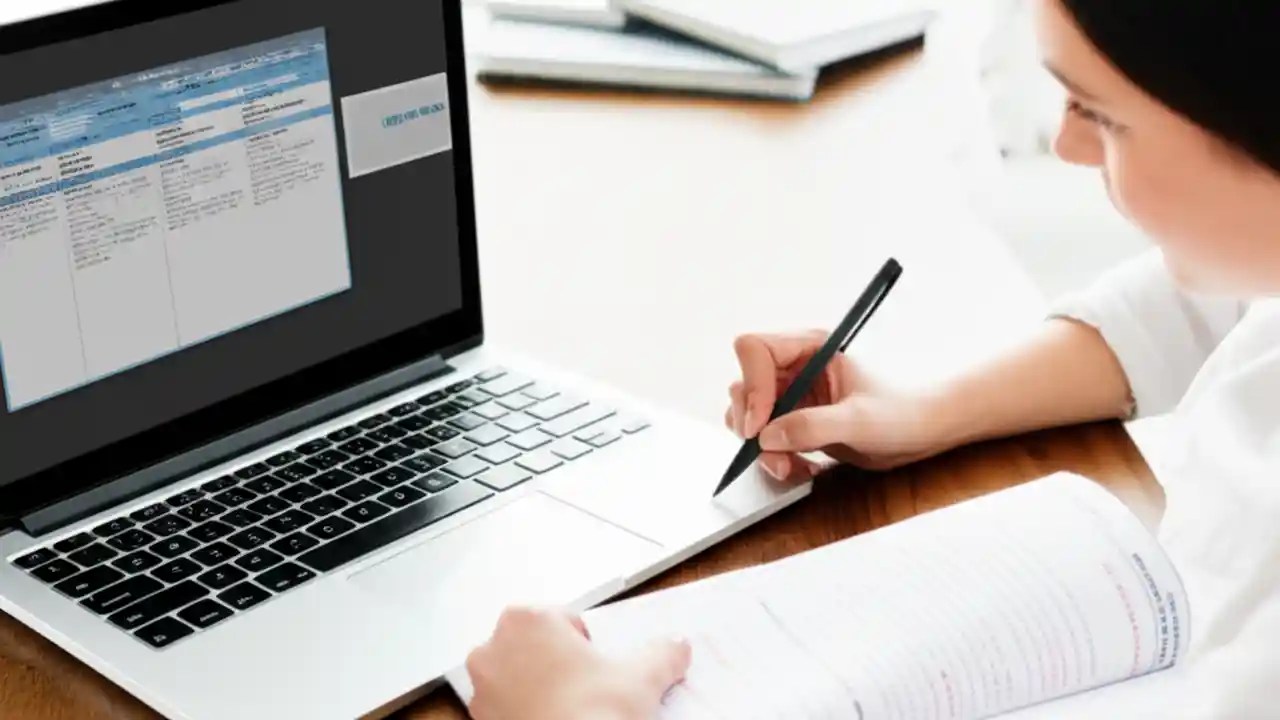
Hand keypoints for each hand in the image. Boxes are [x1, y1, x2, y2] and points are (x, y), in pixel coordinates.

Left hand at [466, 607, 691, 719]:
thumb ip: (662, 653)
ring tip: (570, 708)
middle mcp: (494, 647)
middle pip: (535, 644)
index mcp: (527, 620)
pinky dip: (524, 712)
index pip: (563, 619)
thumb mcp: (642, 678)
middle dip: (559, 662)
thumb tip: (676, 647)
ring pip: (516, 676)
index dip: (586, 642)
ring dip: (538, 687)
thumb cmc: (590, 715)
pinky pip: (505, 707)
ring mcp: (481, 687)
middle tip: (588, 686)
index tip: (598, 661)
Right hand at [726, 331, 961, 477]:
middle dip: (753, 424)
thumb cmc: (905, 413)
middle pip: (744, 385)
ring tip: (789, 466)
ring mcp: (793, 394)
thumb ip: (812, 426)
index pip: (755, 350)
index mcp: (811, 347)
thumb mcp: (860, 422)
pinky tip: (799, 468)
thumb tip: (766, 437)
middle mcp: (796, 366)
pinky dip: (773, 457)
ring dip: (761, 446)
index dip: (752, 386)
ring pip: (749, 415)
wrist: (925, 432)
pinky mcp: (795, 420)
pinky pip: (765, 437)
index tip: (761, 425)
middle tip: (773, 455)